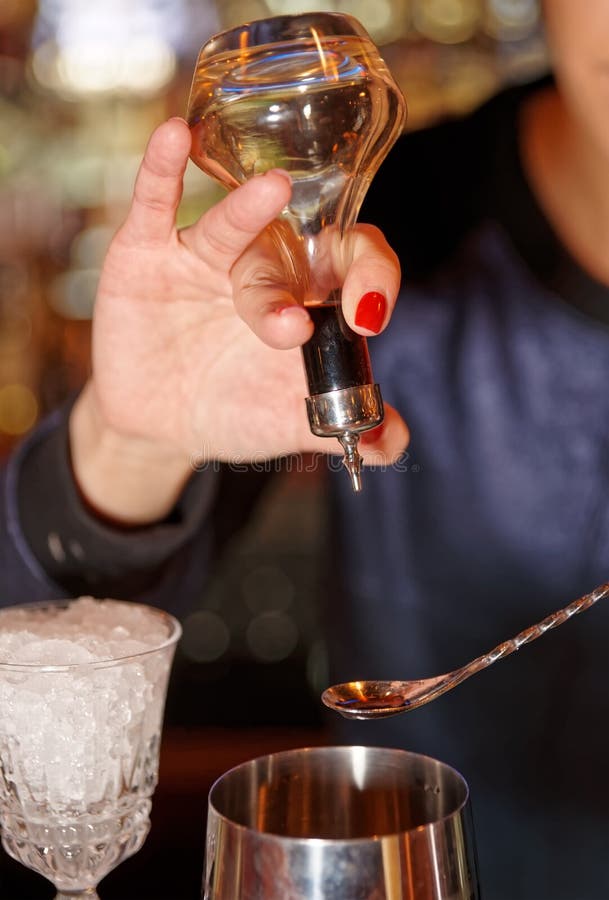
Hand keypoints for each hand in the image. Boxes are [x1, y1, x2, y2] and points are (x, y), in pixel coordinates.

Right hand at [69, 118, 408, 522]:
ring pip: (230, 230)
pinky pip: (155, 202)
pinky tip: (176, 137)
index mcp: (308, 293)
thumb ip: (341, 427)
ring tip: (273, 190)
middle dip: (286, 294)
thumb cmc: (234, 409)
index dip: (371, 275)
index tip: (368, 316)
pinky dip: (162, 170)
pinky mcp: (148, 253)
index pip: (353, 259)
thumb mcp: (288, 421)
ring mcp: (205, 254)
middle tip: (291, 331)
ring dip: (248, 212)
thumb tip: (392, 441)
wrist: (162, 425)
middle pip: (288, 255)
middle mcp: (265, 263)